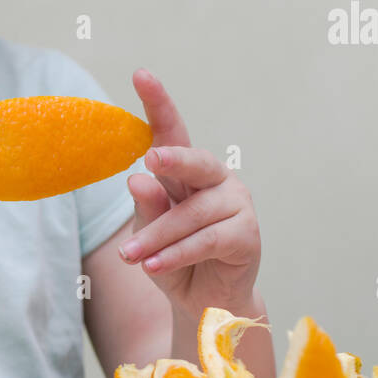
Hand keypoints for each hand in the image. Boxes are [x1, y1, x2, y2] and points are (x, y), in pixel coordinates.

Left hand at [116, 69, 261, 315]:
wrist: (204, 303)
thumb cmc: (173, 260)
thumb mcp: (149, 234)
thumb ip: (147, 208)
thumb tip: (137, 179)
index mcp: (188, 171)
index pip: (171, 133)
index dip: (158, 104)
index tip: (140, 75)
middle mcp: (216, 180)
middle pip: (194, 162)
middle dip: (173, 158)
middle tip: (151, 159)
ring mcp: (236, 204)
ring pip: (191, 214)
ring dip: (156, 237)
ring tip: (130, 257)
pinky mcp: (247, 234)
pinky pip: (206, 240)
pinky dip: (176, 254)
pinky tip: (154, 266)